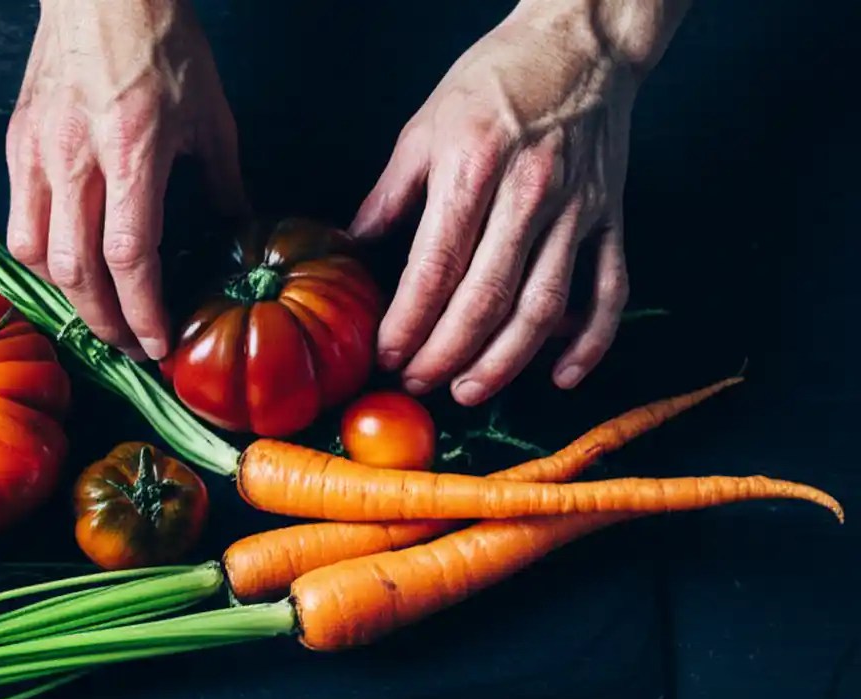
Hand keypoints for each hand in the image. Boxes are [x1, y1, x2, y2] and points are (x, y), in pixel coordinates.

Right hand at [6, 0, 244, 359]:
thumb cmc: (162, 43)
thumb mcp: (211, 115)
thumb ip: (222, 182)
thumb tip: (237, 228)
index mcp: (132, 153)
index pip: (128, 258)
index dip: (142, 312)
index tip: (158, 343)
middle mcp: (76, 161)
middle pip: (76, 272)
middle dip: (105, 322)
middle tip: (130, 345)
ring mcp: (38, 155)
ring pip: (35, 255)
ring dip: (68, 297)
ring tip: (99, 311)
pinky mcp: (17, 146)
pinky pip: (17, 222)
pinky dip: (40, 258)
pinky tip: (67, 265)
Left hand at [350, 0, 687, 403]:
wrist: (583, 40)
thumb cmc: (496, 78)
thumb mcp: (426, 124)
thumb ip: (391, 192)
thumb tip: (354, 244)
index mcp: (473, 170)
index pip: (435, 268)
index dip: (408, 322)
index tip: (386, 354)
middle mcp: (528, 196)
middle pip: (486, 299)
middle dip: (446, 354)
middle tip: (418, 383)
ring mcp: (577, 211)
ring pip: (543, 308)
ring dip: (505, 361)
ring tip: (469, 390)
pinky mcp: (611, 219)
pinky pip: (608, 291)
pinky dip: (589, 342)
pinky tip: (560, 376)